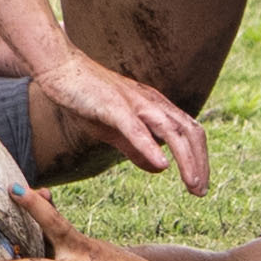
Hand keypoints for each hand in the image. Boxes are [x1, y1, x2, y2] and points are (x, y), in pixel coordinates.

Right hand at [35, 48, 212, 194]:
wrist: (60, 69)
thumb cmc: (87, 98)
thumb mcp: (116, 129)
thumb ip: (137, 148)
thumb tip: (159, 168)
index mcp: (155, 107)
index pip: (189, 132)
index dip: (199, 158)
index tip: (198, 185)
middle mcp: (152, 103)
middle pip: (189, 131)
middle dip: (199, 162)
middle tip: (200, 192)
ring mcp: (134, 103)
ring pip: (171, 131)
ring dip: (186, 159)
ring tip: (192, 183)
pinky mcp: (113, 106)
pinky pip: (136, 129)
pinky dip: (151, 147)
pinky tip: (162, 165)